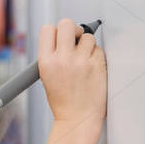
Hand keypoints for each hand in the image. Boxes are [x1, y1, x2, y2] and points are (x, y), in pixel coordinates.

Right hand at [40, 19, 107, 143]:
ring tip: (84, 59)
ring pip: (87, 36)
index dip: (56, 31)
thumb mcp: (46, 76)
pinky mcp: (97, 65)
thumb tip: (65, 35)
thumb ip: (53, 55)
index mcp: (45, 62)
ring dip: (87, 44)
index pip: (48, 29)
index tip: (61, 38)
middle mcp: (62, 59)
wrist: (78, 118)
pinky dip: (96, 55)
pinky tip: (92, 68)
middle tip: (75, 39)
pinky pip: (99, 49)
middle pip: (67, 24)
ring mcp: (81, 61)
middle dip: (72, 29)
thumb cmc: (63, 100)